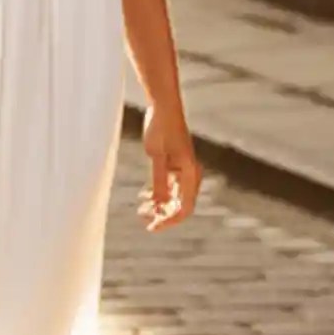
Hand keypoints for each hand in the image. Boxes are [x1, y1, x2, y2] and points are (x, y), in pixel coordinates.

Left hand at [138, 103, 201, 232]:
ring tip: (142, 209)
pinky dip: (159, 193)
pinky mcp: (176, 164)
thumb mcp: (156, 155)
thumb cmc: (159, 128)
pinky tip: (145, 196)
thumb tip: (160, 205)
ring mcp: (184, 169)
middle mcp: (191, 173)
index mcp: (190, 172)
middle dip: (163, 214)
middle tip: (143, 218)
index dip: (169, 221)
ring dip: (160, 205)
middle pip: (181, 205)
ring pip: (175, 196)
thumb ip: (159, 181)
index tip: (151, 227)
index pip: (184, 208)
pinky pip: (171, 186)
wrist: (163, 107)